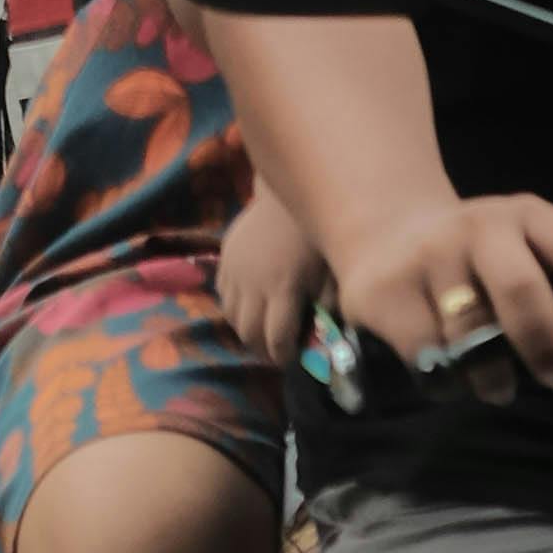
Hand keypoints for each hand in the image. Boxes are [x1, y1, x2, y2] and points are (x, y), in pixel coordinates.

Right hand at [217, 181, 317, 365]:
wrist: (286, 194)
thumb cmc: (314, 235)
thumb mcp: (330, 272)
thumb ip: (328, 309)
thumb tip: (326, 339)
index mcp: (283, 288)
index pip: (277, 340)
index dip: (285, 357)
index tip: (294, 359)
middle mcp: (253, 283)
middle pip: (249, 334)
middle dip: (263, 350)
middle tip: (277, 352)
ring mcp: (235, 269)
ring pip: (231, 317)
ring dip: (247, 330)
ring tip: (263, 330)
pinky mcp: (225, 257)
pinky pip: (222, 294)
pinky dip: (235, 307)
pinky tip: (252, 304)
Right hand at [334, 189, 552, 398]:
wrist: (387, 235)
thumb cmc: (481, 262)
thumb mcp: (525, 252)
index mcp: (528, 215)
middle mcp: (480, 225)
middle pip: (521, 288)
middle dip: (547, 346)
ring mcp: (429, 253)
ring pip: (470, 331)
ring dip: (494, 375)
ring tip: (499, 385)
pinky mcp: (386, 289)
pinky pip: (427, 354)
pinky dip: (448, 381)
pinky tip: (451, 376)